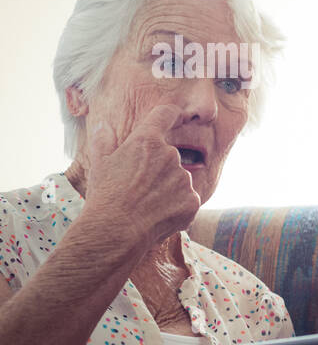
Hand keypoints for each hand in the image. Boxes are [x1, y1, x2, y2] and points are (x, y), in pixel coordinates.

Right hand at [82, 104, 201, 250]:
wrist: (116, 230)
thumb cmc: (105, 195)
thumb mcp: (99, 164)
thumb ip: (103, 141)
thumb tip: (102, 126)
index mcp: (146, 141)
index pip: (165, 115)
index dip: (171, 114)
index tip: (174, 116)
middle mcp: (170, 155)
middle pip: (169, 155)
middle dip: (158, 168)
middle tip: (138, 187)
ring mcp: (183, 179)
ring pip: (178, 179)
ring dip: (167, 188)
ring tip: (145, 204)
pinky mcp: (193, 201)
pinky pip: (187, 200)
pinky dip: (176, 207)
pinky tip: (157, 215)